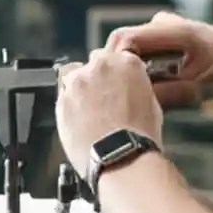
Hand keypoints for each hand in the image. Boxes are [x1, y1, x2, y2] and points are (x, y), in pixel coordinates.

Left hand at [56, 50, 164, 178]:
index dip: (115, 72)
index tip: (115, 83)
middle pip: (93, 62)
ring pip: (73, 75)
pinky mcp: (61, 100)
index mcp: (127, 63)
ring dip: (79, 88)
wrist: (119, 155)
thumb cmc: (140, 135)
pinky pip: (62, 96)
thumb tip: (128, 89)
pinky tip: (78, 121)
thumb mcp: (150, 104)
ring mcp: (78, 82)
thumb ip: (134, 87)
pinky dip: (68, 105)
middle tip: (102, 99)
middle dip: (96, 76)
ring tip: (87, 111)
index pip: (116, 56)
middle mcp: (100, 66)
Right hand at [106, 11, 212, 107]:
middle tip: (115, 92)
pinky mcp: (153, 33)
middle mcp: (161, 23)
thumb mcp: (202, 88)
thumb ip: (173, 94)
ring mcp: (155, 25)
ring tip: (125, 89)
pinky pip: (132, 46)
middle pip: (120, 40)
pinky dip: (129, 63)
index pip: (127, 39)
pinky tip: (135, 82)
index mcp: (174, 31)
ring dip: (121, 66)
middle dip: (114, 66)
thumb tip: (141, 102)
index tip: (116, 85)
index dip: (115, 61)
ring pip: (123, 44)